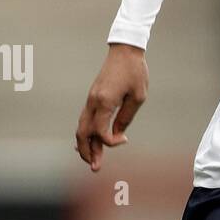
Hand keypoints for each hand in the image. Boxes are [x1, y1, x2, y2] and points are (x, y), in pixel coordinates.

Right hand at [75, 43, 148, 171]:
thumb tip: (117, 135)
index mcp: (104, 102)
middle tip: (95, 168)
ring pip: (81, 127)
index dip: (111, 142)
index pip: (100, 132)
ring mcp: (90, 100)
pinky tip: (88, 143)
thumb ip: (126, 118)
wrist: (125, 51)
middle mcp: (93, 102)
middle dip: (88, 152)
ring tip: (91, 161)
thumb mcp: (137, 97)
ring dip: (85, 145)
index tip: (124, 140)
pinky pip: (85, 120)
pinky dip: (86, 134)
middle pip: (83, 133)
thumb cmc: (135, 72)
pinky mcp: (93, 98)